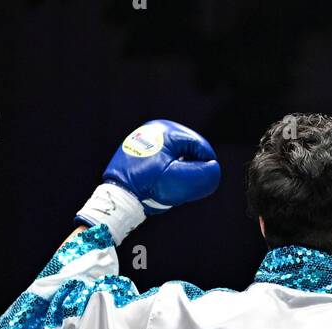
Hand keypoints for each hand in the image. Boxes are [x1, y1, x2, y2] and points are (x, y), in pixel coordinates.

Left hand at [103, 119, 220, 214]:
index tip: (202, 184)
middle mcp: (156, 130)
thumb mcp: (179, 181)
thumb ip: (202, 175)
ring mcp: (146, 140)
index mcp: (168, 130)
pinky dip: (166, 174)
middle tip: (182, 188)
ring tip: (168, 188)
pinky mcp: (139, 152)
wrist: (117, 194)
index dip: (206, 167)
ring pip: (175, 158)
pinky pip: (162, 162)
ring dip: (178, 174)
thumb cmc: (148, 185)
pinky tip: (159, 186)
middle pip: (188, 152)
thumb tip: (213, 169)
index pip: (200, 147)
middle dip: (190, 171)